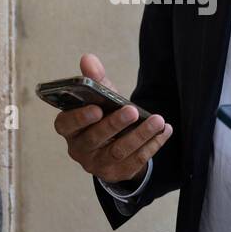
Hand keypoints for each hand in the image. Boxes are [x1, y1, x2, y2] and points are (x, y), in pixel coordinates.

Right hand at [53, 53, 172, 184]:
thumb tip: (88, 59)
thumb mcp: (99, 98)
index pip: (65, 125)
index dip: (79, 118)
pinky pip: (137, 160)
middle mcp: (80, 149)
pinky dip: (153, 144)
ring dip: (140, 135)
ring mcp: (98, 164)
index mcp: (69, 129)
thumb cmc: (103, 116)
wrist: (115, 145)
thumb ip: (95, 80)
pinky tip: (165, 130)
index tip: (96, 108)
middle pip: (95, 138)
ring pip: (119, 151)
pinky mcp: (118, 172)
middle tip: (132, 110)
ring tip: (158, 120)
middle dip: (114, 124)